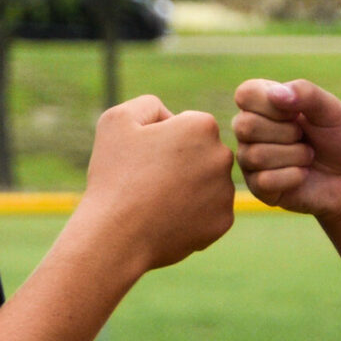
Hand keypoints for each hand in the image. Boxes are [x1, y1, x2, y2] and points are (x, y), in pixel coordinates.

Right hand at [83, 94, 234, 271]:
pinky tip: (168, 219)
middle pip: (203, 153)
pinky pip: (209, 212)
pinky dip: (192, 215)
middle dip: (182, 162)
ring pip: (208, 183)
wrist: (116, 236)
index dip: (163, 139)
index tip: (145, 157)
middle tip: (149, 181)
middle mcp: (223, 156)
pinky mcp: (223, 222)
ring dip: (188, 188)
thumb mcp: (118, 120)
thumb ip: (150, 104)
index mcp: (202, 126)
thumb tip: (171, 116)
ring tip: (157, 201)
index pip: (188, 125)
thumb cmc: (114, 175)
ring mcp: (226, 192)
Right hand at [232, 79, 340, 221]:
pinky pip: (264, 181)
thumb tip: (274, 94)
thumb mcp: (331, 109)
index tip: (297, 113)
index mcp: (264, 104)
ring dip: (294, 155)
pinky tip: (303, 175)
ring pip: (255, 155)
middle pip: (245, 126)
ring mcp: (252, 161)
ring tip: (308, 156)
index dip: (271, 104)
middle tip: (304, 136)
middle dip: (285, 132)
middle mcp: (251, 131)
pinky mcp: (259, 188)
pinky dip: (293, 177)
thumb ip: (305, 93)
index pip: (245, 94)